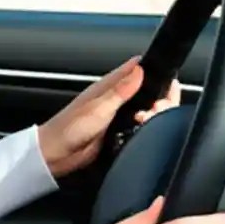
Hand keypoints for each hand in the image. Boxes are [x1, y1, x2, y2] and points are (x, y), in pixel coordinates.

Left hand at [36, 57, 179, 178]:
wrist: (56, 154)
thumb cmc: (69, 128)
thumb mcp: (98, 107)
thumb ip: (120, 90)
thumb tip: (139, 70)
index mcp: (108, 86)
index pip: (135, 69)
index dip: (152, 69)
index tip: (168, 79)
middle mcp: (113, 98)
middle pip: (145, 90)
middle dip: (158, 96)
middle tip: (158, 107)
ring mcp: (116, 114)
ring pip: (143, 107)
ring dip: (152, 112)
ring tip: (152, 118)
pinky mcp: (117, 131)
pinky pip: (137, 125)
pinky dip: (145, 126)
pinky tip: (149, 130)